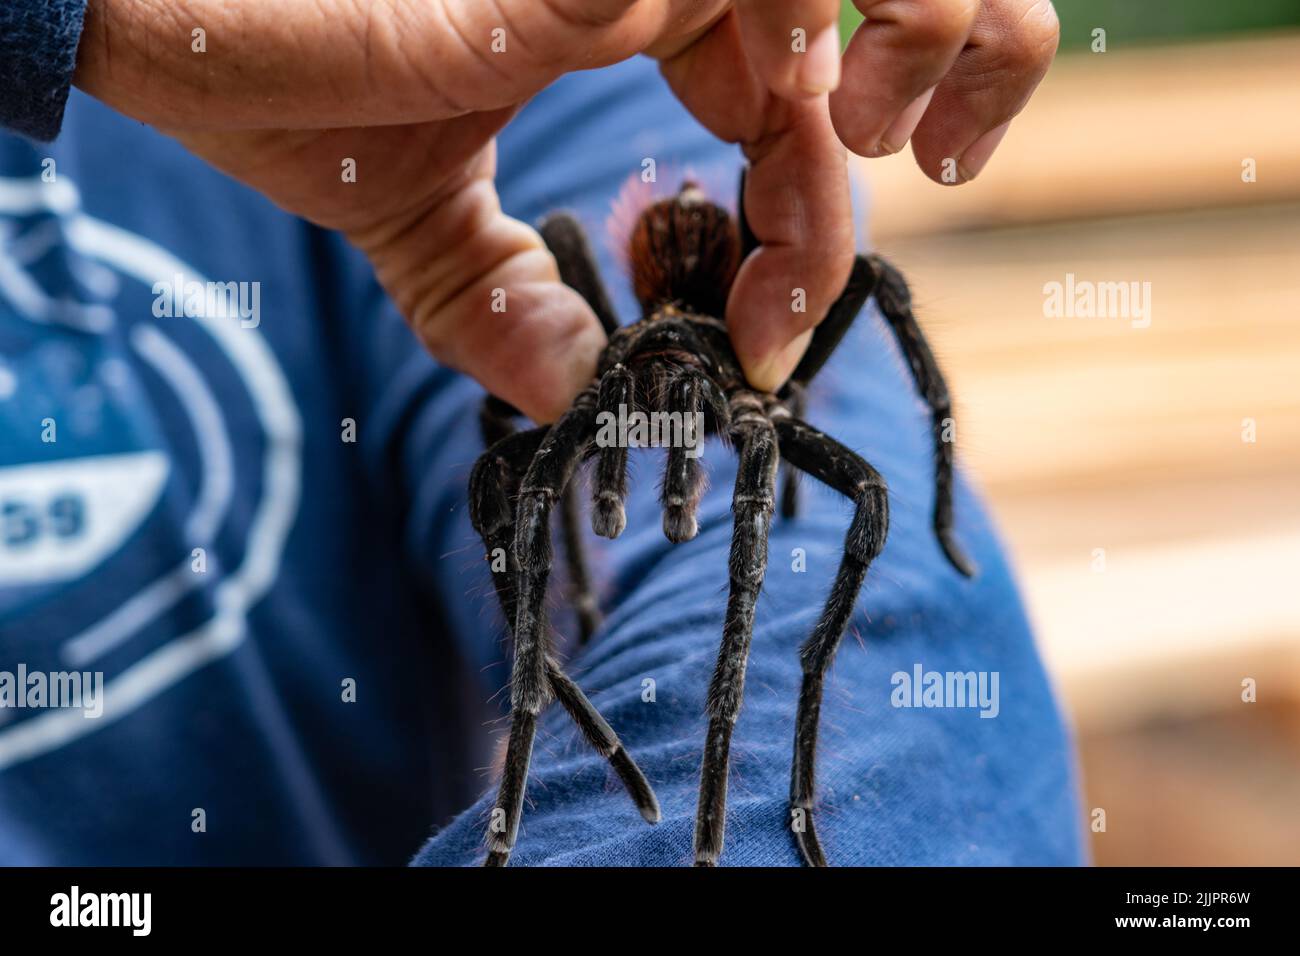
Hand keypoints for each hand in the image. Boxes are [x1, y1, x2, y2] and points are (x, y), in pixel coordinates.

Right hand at [74, 0, 1056, 417]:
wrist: (158, 8)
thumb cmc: (282, 81)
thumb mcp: (414, 219)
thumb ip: (502, 300)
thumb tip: (577, 400)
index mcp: (630, 19)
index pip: (788, 107)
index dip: (807, 226)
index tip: (768, 336)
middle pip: (866, 32)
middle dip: (890, 144)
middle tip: (821, 269)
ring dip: (893, 62)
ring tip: (837, 159)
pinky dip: (789, 26)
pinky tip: (773, 98)